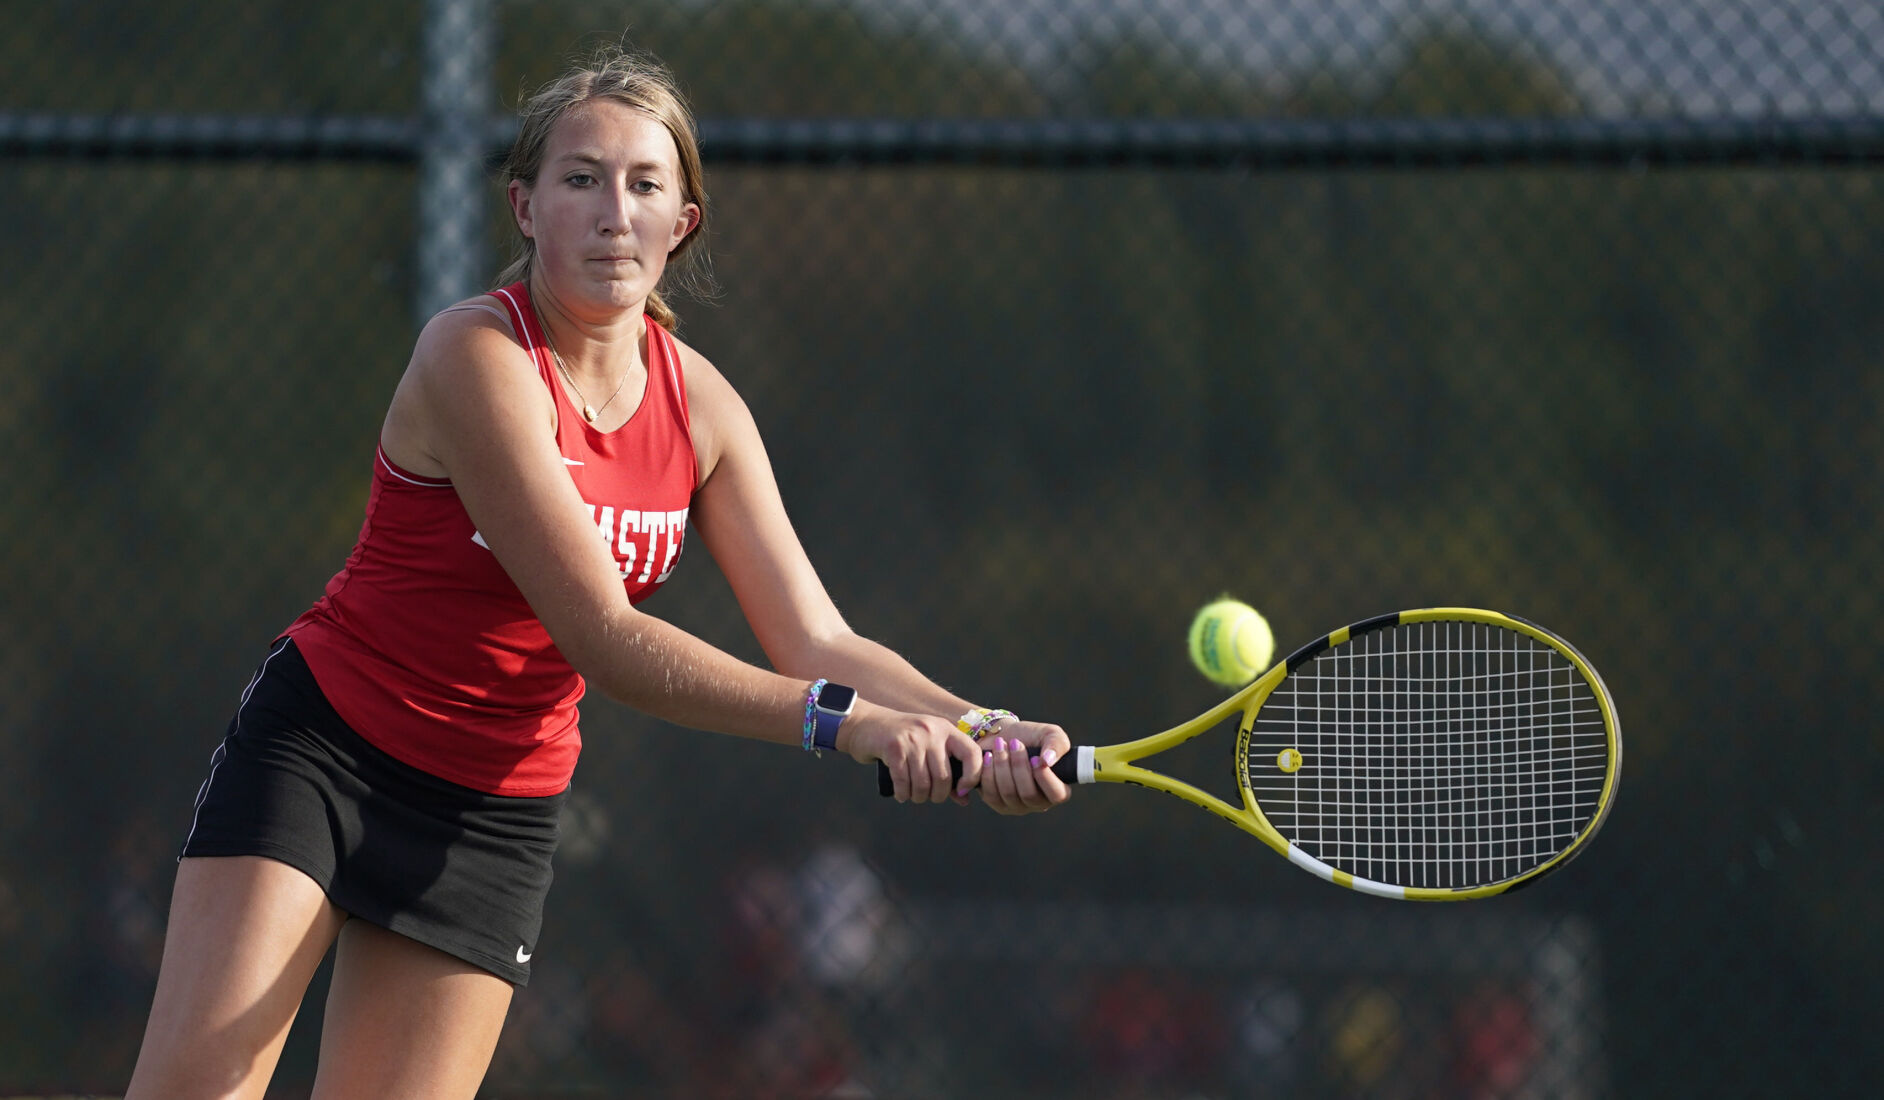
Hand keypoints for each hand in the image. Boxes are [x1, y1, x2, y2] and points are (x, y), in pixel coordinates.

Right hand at [840, 701, 981, 804]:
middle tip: (928, 796)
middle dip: (937, 795)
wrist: (866, 723)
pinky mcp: (893, 748)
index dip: (972, 777)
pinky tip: (901, 794)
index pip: (972, 754)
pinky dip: (903, 794)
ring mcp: (912, 739)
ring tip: (913, 795)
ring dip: (918, 797)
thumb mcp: (928, 747)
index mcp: (946, 729)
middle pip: (944, 777)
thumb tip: (964, 799)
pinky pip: (903, 782)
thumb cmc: (902, 740)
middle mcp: (931, 731)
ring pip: (923, 783)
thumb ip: (948, 770)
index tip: (961, 790)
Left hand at [973, 719, 1071, 814]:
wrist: (1002, 736)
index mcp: (1057, 789)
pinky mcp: (996, 803)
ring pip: (1008, 793)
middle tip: (1015, 742)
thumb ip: (1057, 744)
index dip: (1046, 778)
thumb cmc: (1031, 737)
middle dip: (1019, 765)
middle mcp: (1038, 802)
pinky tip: (989, 756)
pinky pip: (990, 794)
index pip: (1057, 795)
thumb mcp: (1050, 734)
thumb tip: (1047, 761)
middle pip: (1028, 794)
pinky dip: (988, 772)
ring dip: (1002, 765)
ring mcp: (1016, 806)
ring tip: (1000, 744)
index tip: (1034, 758)